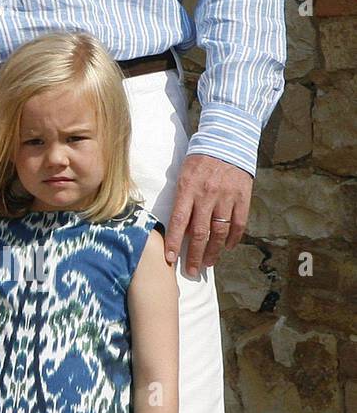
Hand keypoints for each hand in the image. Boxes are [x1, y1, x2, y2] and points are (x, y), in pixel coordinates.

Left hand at [164, 153, 252, 275]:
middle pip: (199, 232)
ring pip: (219, 232)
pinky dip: (233, 239)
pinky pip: (238, 224)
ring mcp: (226, 197)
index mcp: (187, 189)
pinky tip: (227, 247)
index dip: (173, 242)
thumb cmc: (199, 161)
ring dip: (213, 251)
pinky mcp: (243, 198)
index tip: (169, 259)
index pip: (178, 221)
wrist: (227, 142)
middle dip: (194, 255)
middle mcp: (207, 195)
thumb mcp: (183, 175)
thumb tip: (179, 228)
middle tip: (191, 270)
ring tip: (207, 263)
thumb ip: (182, 200)